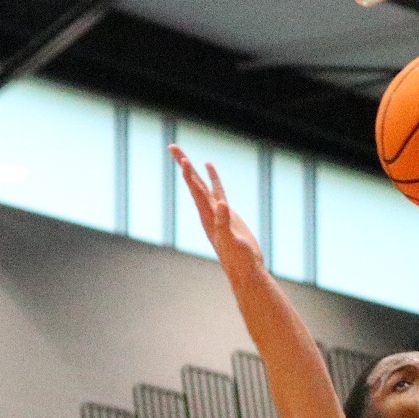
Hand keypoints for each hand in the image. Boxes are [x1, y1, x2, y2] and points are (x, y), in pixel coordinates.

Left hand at [172, 148, 264, 270]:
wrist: (246, 271)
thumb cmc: (238, 260)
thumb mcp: (230, 241)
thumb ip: (223, 223)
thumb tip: (221, 204)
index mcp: (208, 217)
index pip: (196, 191)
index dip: (189, 174)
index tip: (184, 159)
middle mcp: (208, 212)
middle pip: (194, 184)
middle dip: (184, 165)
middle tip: (172, 147)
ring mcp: (217, 212)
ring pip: (203, 186)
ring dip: (195, 171)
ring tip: (186, 156)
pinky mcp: (228, 213)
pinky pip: (217, 191)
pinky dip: (213, 178)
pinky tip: (210, 169)